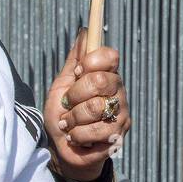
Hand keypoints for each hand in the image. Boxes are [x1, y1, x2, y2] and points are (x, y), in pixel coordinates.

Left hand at [44, 29, 130, 181]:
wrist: (61, 149)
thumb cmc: (62, 115)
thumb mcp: (62, 85)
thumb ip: (73, 60)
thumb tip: (83, 31)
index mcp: (106, 76)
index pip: (110, 56)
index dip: (90, 62)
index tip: (77, 71)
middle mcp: (118, 92)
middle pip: (99, 80)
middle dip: (75, 95)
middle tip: (68, 104)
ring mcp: (121, 114)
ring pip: (95, 108)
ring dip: (73, 119)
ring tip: (70, 124)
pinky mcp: (119, 136)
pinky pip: (96, 131)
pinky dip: (77, 135)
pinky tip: (77, 137)